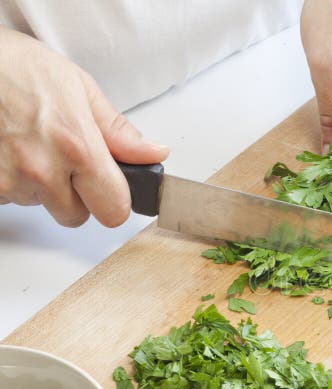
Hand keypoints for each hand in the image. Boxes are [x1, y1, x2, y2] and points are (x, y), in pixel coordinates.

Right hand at [0, 27, 168, 226]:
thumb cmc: (14, 66)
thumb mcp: (79, 87)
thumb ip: (117, 131)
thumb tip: (152, 153)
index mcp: (77, 146)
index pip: (114, 209)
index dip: (113, 200)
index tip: (109, 188)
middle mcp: (42, 169)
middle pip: (75, 215)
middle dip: (73, 194)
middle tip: (61, 158)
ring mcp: (9, 180)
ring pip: (40, 204)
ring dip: (39, 185)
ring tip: (28, 144)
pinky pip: (9, 198)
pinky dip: (11, 179)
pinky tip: (8, 150)